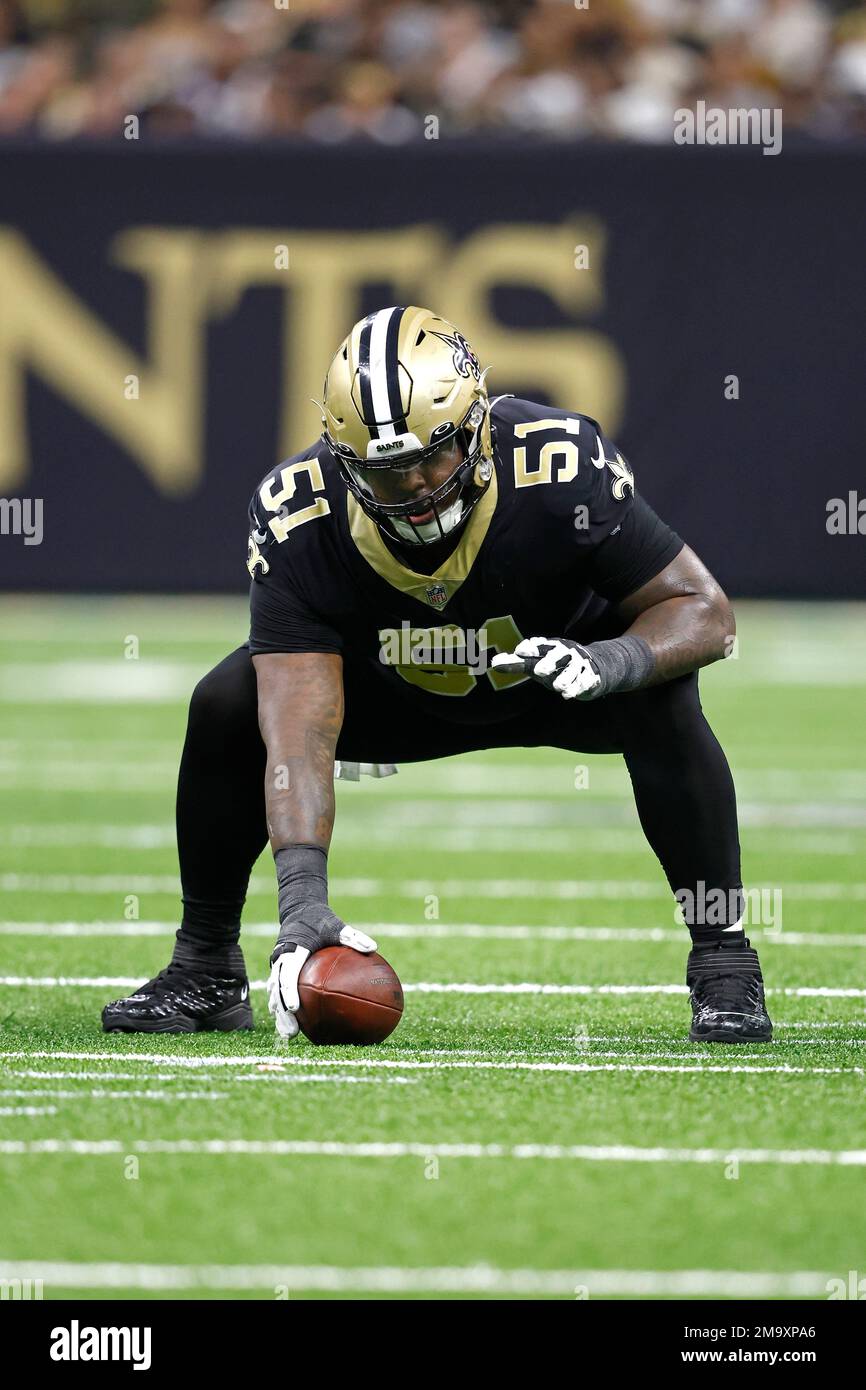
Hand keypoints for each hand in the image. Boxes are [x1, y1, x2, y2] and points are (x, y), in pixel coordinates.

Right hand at [267, 923, 376, 1040]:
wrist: (300, 910)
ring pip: (274, 994)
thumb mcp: (337, 926)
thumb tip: (374, 948)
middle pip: (277, 990)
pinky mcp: (280, 971)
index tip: (296, 1008)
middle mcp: (280, 959)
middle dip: (282, 1012)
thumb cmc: (320, 919)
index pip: (288, 973)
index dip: (289, 991)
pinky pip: (279, 992)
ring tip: (289, 1035)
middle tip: (292, 1031)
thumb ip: (353, 937)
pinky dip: (283, 1007)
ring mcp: (278, 966)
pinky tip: (293, 1023)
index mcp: (293, 949)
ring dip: (280, 1015)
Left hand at [491, 636, 601, 700]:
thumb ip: (516, 663)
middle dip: (549, 661)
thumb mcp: (536, 663)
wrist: (591, 669)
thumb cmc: (556, 665)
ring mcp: (579, 664)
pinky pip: (584, 681)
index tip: (520, 651)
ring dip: (565, 678)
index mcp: (551, 646)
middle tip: (539, 670)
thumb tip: (493, 663)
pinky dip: (577, 688)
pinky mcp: (589, 677)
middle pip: (558, 654)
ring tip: (557, 687)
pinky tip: (568, 694)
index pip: (540, 645)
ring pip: (572, 670)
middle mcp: (566, 652)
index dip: (531, 648)